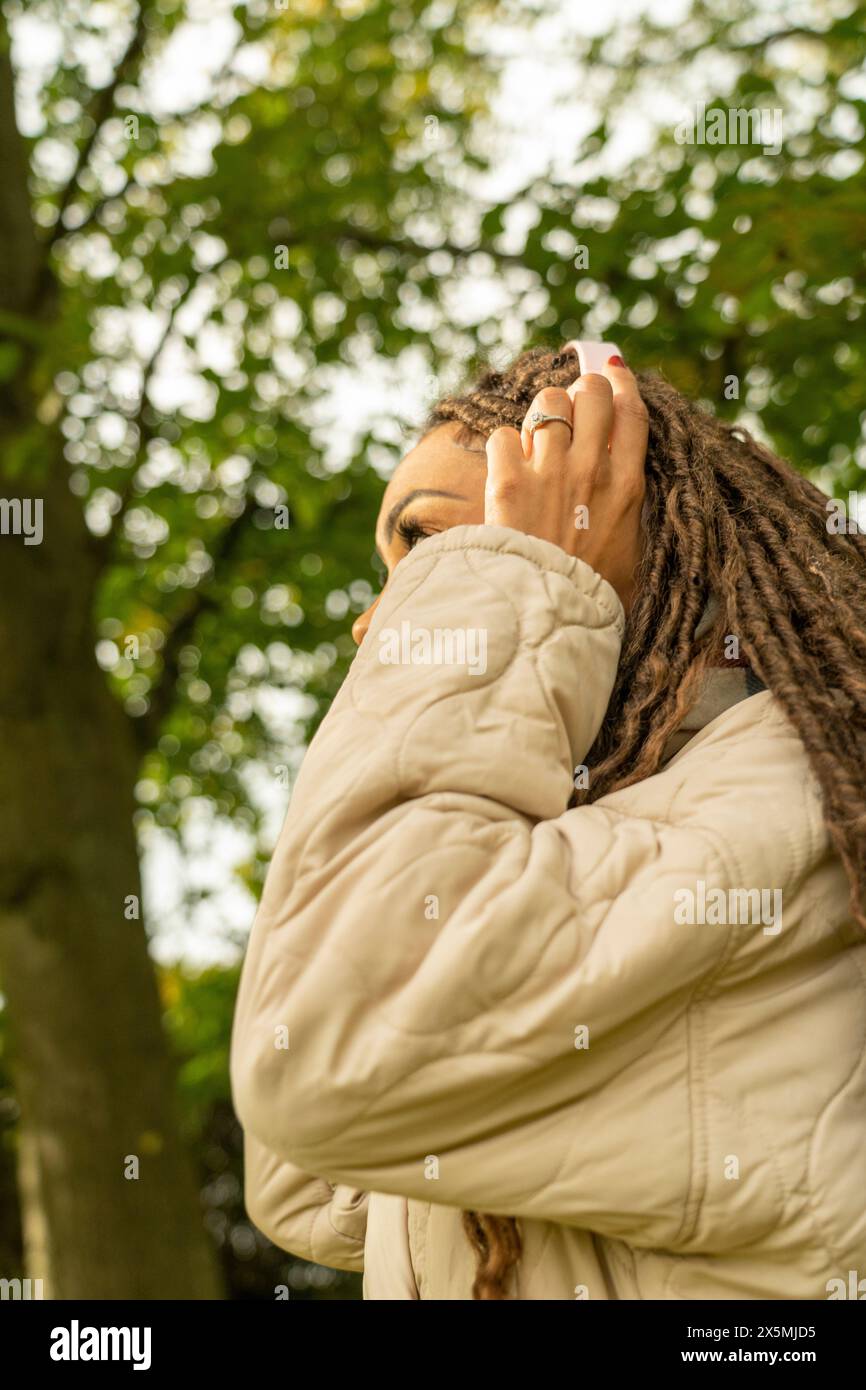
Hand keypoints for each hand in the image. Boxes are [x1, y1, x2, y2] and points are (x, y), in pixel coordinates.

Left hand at [483, 357, 646, 610]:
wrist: (549, 615)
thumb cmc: (593, 594)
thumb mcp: (634, 552)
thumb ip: (632, 513)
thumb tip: (629, 488)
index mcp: (628, 486)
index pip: (631, 412)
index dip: (622, 384)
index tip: (614, 371)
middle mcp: (592, 469)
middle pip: (591, 393)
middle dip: (579, 392)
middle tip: (569, 410)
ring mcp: (550, 471)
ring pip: (546, 402)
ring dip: (540, 414)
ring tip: (535, 439)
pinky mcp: (509, 482)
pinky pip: (503, 435)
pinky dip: (503, 448)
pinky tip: (506, 468)